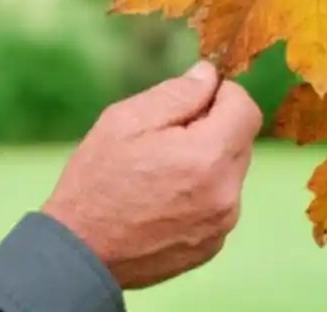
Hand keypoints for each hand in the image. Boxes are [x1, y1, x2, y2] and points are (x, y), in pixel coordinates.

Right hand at [40, 60, 261, 288]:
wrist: (80, 251)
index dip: (221, 95)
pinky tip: (161, 200)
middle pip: (240, 141)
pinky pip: (218, 205)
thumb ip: (177, 94)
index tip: (192, 100)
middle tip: (163, 139)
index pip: (246, 108)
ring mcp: (221, 225)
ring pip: (229, 174)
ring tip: (158, 174)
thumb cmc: (97, 181)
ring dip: (205, 163)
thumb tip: (208, 75)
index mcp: (207, 157)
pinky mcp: (211, 245)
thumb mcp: (126, 121)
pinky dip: (199, 195)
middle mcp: (225, 194)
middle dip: (211, 129)